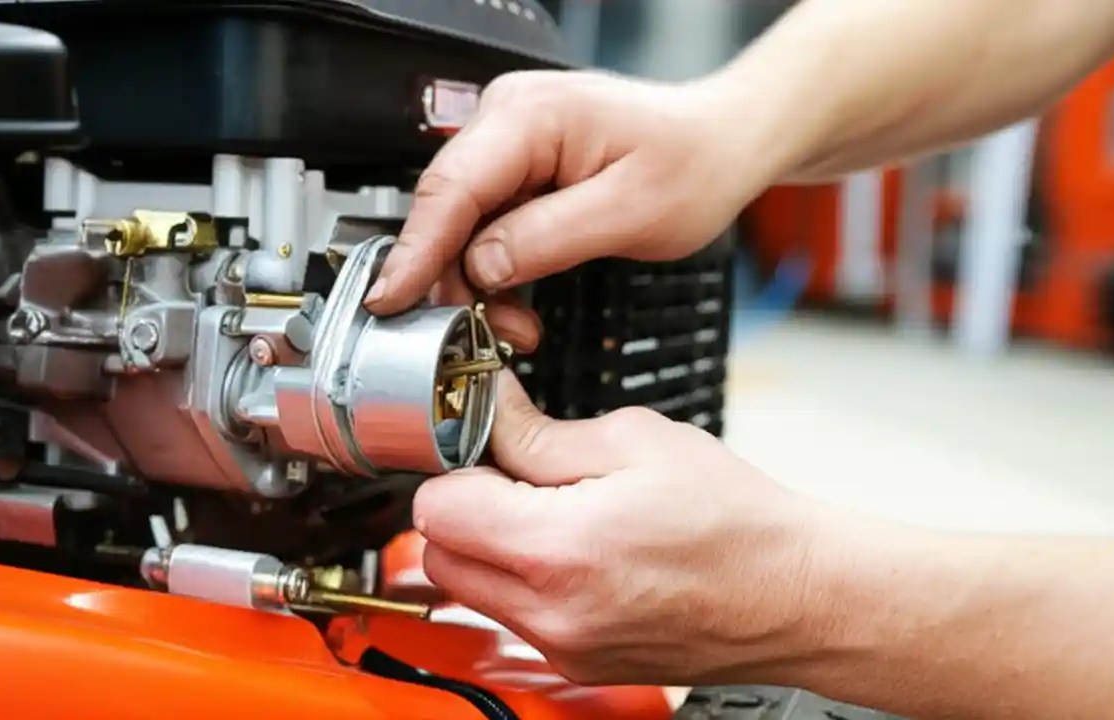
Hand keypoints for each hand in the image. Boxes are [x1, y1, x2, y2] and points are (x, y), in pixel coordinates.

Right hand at [364, 70, 768, 351]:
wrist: (723, 144)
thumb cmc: (694, 162)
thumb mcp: (628, 213)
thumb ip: (547, 238)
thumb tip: (482, 266)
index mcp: (530, 115)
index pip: (450, 188)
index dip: (416, 251)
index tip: (390, 300)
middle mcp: (509, 119)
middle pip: (446, 209)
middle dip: (451, 280)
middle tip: (471, 335)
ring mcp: (511, 143)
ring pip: (461, 225)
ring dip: (476, 285)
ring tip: (512, 328)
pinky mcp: (519, 170)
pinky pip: (485, 226)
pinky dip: (494, 272)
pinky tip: (515, 305)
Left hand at [411, 372, 828, 685]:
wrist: (798, 595)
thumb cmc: (736, 521)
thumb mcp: (637, 443)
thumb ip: (542, 432)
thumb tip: (489, 410)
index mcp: (557, 549)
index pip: (438, 509)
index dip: (457, 468)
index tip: (488, 452)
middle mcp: (549, 612)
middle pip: (439, 556)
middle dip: (464, 511)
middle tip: (519, 481)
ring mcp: (563, 647)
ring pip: (471, 591)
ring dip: (491, 549)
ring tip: (559, 516)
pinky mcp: (578, 665)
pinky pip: (516, 617)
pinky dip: (527, 583)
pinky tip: (582, 553)